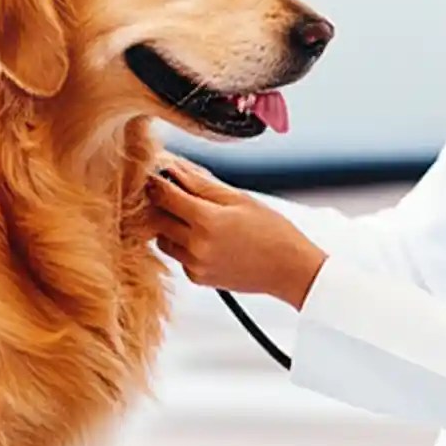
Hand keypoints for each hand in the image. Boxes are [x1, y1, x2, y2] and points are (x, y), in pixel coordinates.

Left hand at [146, 156, 327, 310]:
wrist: (289, 268)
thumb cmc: (272, 231)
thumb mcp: (239, 198)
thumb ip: (202, 183)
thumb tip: (176, 167)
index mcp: (207, 221)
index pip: (164, 195)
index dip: (157, 181)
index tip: (156, 174)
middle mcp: (196, 246)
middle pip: (156, 218)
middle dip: (160, 203)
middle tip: (173, 192)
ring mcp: (195, 265)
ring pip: (162, 239)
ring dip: (169, 225)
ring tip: (193, 216)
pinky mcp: (197, 277)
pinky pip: (177, 256)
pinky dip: (183, 244)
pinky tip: (205, 238)